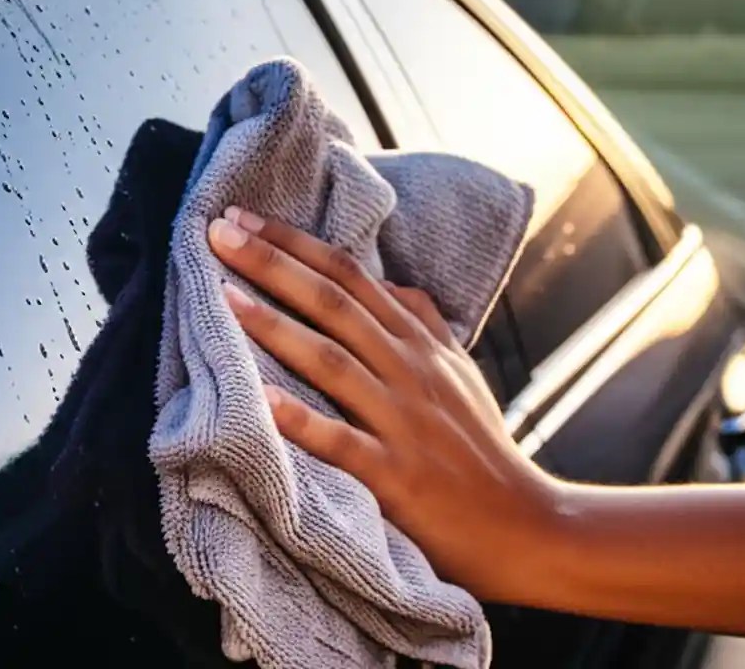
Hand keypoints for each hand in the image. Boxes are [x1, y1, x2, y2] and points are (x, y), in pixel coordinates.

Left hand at [207, 206, 563, 601]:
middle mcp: (410, 371)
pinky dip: (299, 420)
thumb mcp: (460, 374)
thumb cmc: (482, 450)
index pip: (351, 276)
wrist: (525, 527)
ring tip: (223, 298)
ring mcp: (403, 421)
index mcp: (419, 343)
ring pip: (332, 361)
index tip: (243, 216)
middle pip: (334, 303)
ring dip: (275, 326)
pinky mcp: (396, 476)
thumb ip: (426, 326)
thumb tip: (394, 284)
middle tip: (219, 231)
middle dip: (274, 264)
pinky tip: (258, 399)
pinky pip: (340, 442)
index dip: (296, 243)